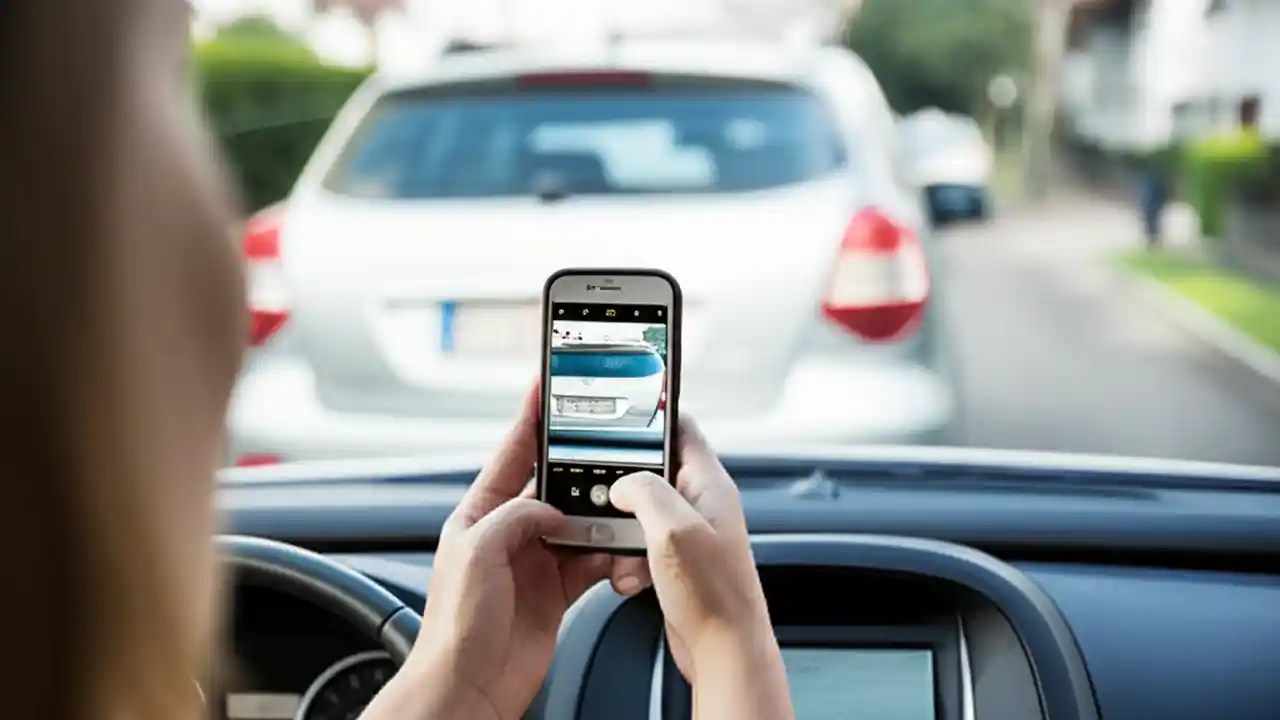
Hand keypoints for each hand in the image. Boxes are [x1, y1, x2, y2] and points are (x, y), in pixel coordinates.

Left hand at [362, 385, 649, 719]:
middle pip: (553, 484)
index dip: (530, 418)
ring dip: (601, 517)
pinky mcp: (557, 589)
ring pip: (579, 521)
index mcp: (479, 514)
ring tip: (619, 509)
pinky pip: (592, 558)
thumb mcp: (477, 552)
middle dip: (580, 468)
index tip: (547, 385)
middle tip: (607, 448)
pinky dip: (609, 554)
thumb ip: (516, 517)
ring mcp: (534, 561)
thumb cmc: (456, 626)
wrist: (469, 688)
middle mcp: (507, 533)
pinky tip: (618, 552)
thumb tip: (551, 509)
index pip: (510, 454)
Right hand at [610, 418, 792, 719]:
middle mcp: (702, 504)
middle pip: (653, 470)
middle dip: (623, 484)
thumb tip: (622, 482)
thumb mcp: (672, 529)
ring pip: (640, 511)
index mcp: (709, 485)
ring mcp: (690, 534)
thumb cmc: (714, 596)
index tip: (619, 411)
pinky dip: (626, 558)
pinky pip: (639, 546)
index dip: (651, 414)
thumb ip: (644, 491)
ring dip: (620, 528)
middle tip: (602, 493)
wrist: (724, 652)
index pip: (681, 428)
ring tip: (618, 547)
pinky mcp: (676, 562)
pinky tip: (629, 576)